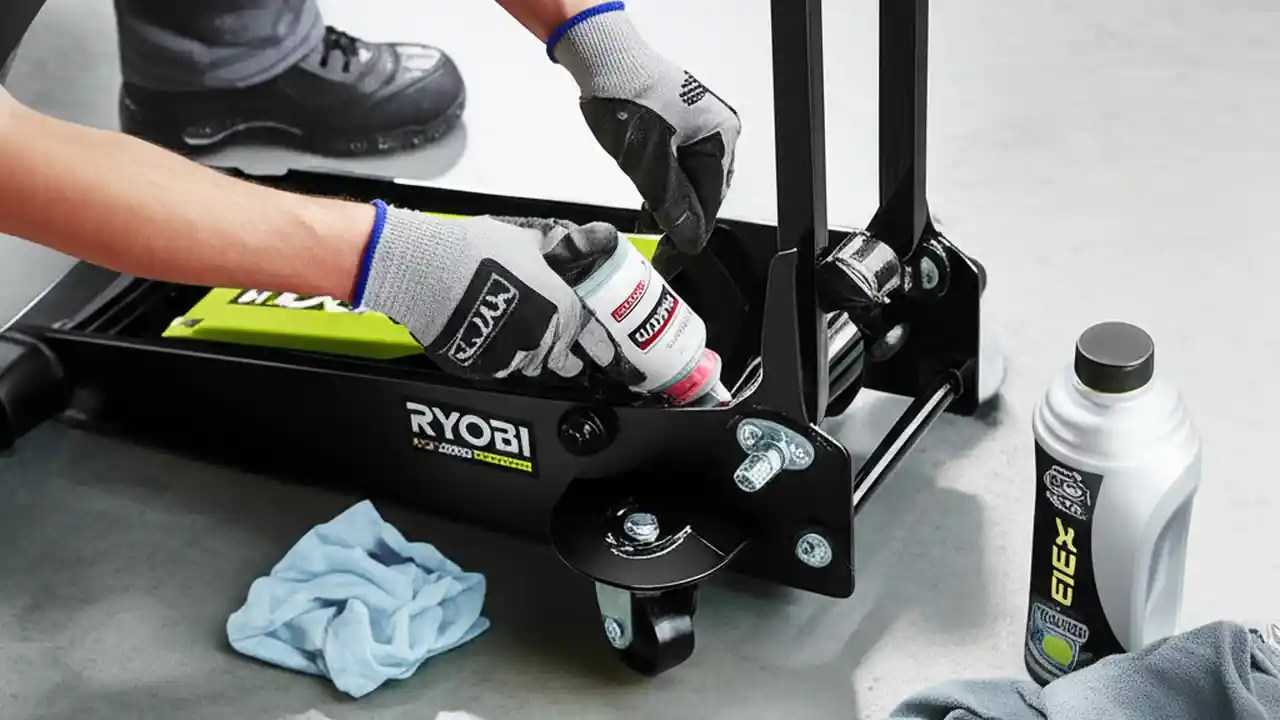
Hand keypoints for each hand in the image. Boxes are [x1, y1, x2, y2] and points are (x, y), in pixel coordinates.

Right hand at [352, 204, 612, 379]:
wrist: (427, 271)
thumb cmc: (479, 249)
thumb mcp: (524, 238)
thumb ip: (552, 246)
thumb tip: (569, 240)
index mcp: (562, 310)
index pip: (589, 336)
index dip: (595, 344)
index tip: (598, 353)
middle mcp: (543, 340)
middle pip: (560, 359)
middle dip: (561, 354)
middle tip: (555, 347)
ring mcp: (510, 359)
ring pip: (529, 365)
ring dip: (528, 356)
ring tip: (515, 337)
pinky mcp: (480, 368)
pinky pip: (498, 369)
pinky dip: (498, 358)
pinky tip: (488, 340)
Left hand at [551, 5, 739, 271]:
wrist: (604, 60)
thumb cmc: (628, 97)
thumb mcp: (649, 163)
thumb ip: (671, 205)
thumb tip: (688, 238)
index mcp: (721, 137)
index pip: (712, 200)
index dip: (692, 232)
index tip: (676, 256)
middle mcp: (717, 129)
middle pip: (704, 190)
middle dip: (682, 217)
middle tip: (661, 246)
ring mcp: (699, 124)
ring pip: (690, 178)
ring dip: (671, 202)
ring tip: (650, 223)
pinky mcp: (678, 122)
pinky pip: (680, 163)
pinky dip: (666, 183)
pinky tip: (650, 198)